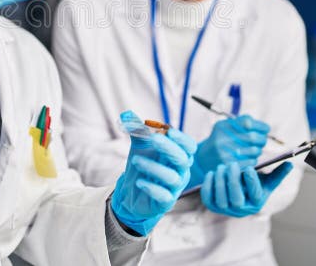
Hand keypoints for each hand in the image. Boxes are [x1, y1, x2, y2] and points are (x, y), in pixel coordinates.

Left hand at [110, 111, 196, 235]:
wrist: (131, 192)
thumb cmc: (143, 165)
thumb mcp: (139, 146)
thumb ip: (136, 130)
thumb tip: (126, 114)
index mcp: (179, 156)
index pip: (189, 147)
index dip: (182, 139)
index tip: (169, 130)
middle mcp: (181, 172)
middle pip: (183, 160)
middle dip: (169, 148)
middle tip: (152, 138)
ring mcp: (174, 188)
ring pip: (172, 177)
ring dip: (154, 167)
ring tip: (135, 160)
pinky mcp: (165, 202)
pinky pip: (164, 196)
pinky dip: (152, 188)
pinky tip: (139, 181)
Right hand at [192, 115, 269, 184]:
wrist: (203, 159)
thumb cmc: (220, 140)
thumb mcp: (226, 127)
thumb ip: (243, 123)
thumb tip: (266, 128)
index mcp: (223, 126)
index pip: (248, 122)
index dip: (260, 126)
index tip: (265, 129)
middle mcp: (222, 139)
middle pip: (254, 137)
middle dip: (262, 139)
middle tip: (261, 140)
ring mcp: (225, 154)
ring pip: (255, 150)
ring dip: (258, 150)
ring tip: (253, 150)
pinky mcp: (230, 166)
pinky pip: (252, 162)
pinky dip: (253, 160)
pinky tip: (247, 159)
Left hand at [201, 161, 291, 217]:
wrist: (238, 193)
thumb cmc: (254, 184)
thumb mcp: (267, 180)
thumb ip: (278, 173)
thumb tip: (290, 164)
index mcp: (256, 202)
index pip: (255, 194)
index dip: (251, 181)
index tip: (248, 167)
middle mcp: (242, 209)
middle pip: (236, 199)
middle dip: (233, 181)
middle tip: (232, 164)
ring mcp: (226, 210)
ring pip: (221, 200)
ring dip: (220, 182)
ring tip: (221, 167)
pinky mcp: (213, 207)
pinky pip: (208, 199)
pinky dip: (208, 186)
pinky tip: (211, 173)